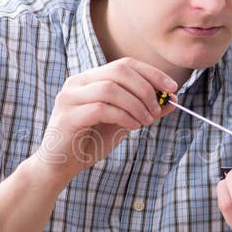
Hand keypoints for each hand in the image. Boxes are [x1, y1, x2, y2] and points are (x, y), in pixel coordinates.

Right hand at [33, 57, 177, 183]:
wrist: (58, 167)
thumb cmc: (89, 143)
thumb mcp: (122, 123)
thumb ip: (143, 110)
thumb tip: (172, 101)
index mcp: (89, 79)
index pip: (124, 65)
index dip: (151, 73)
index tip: (171, 88)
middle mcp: (77, 82)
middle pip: (118, 71)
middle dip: (145, 88)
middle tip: (157, 109)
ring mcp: (69, 98)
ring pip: (111, 88)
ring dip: (136, 104)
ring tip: (146, 121)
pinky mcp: (67, 116)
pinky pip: (101, 108)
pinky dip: (123, 116)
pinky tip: (132, 126)